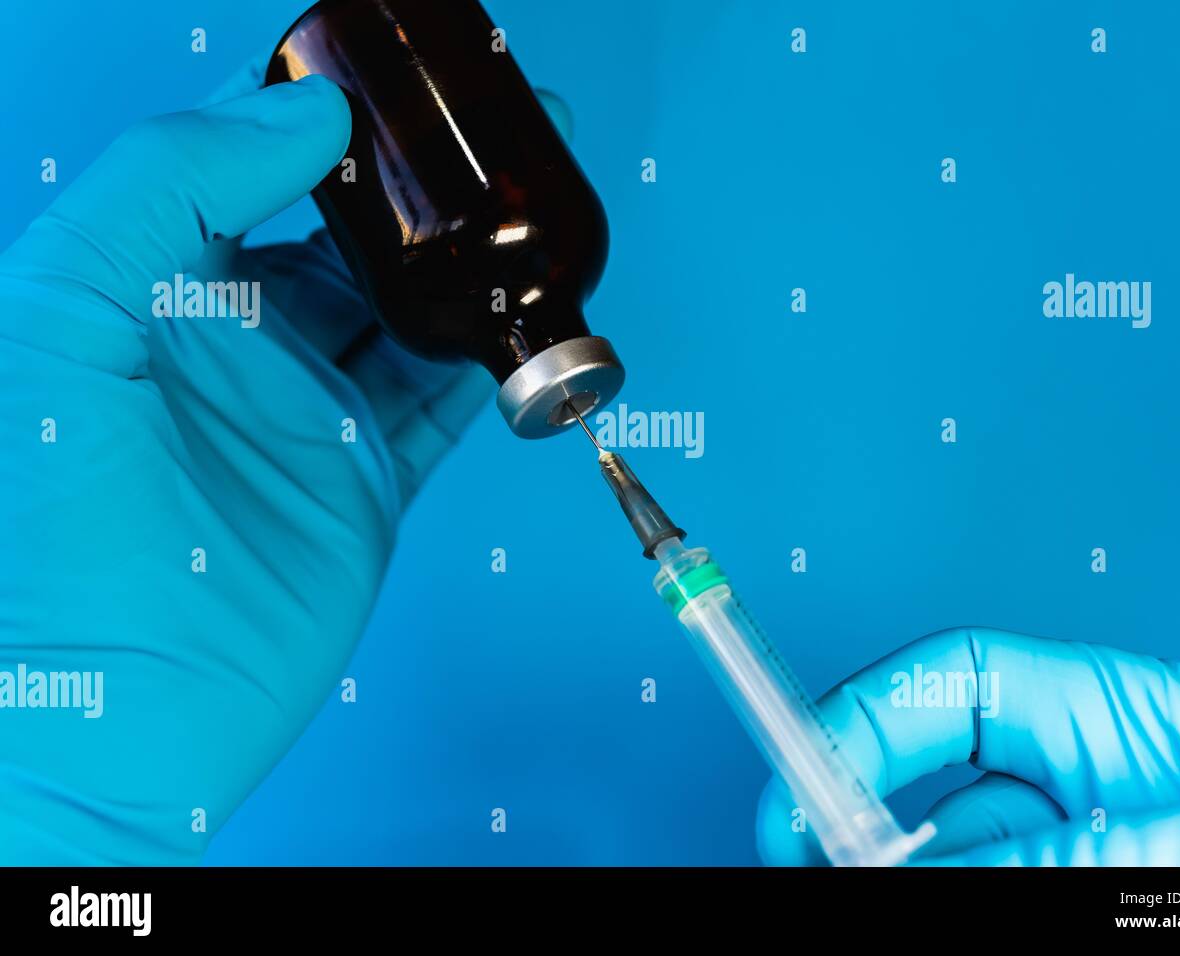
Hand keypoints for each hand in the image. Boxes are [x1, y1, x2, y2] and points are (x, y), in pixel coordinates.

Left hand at [0, 65, 496, 862]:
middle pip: (346, 239)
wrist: (105, 707)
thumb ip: (165, 183)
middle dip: (418, 193)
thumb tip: (303, 115)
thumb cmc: (38, 514)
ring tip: (527, 221)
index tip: (389, 90)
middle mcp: (235, 345)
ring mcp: (306, 415)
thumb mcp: (59, 306)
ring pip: (407, 316)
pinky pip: (444, 409)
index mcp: (149, 289)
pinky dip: (490, 368)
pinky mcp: (364, 485)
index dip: (317, 124)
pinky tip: (524, 325)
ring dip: (466, 271)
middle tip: (493, 144)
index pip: (244, 172)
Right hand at [755, 627, 1179, 864]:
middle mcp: (1086, 788)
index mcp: (1113, 716)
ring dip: (902, 874)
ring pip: (960, 864)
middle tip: (814, 861)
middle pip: (935, 792)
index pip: (956, 685)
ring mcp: (1084, 858)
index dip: (865, 714)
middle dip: (864, 822)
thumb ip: (1070, 847)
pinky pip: (1003, 893)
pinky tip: (919, 895)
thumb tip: (925, 868)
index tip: (806, 776)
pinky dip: (951, 900)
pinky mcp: (1099, 900)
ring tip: (863, 881)